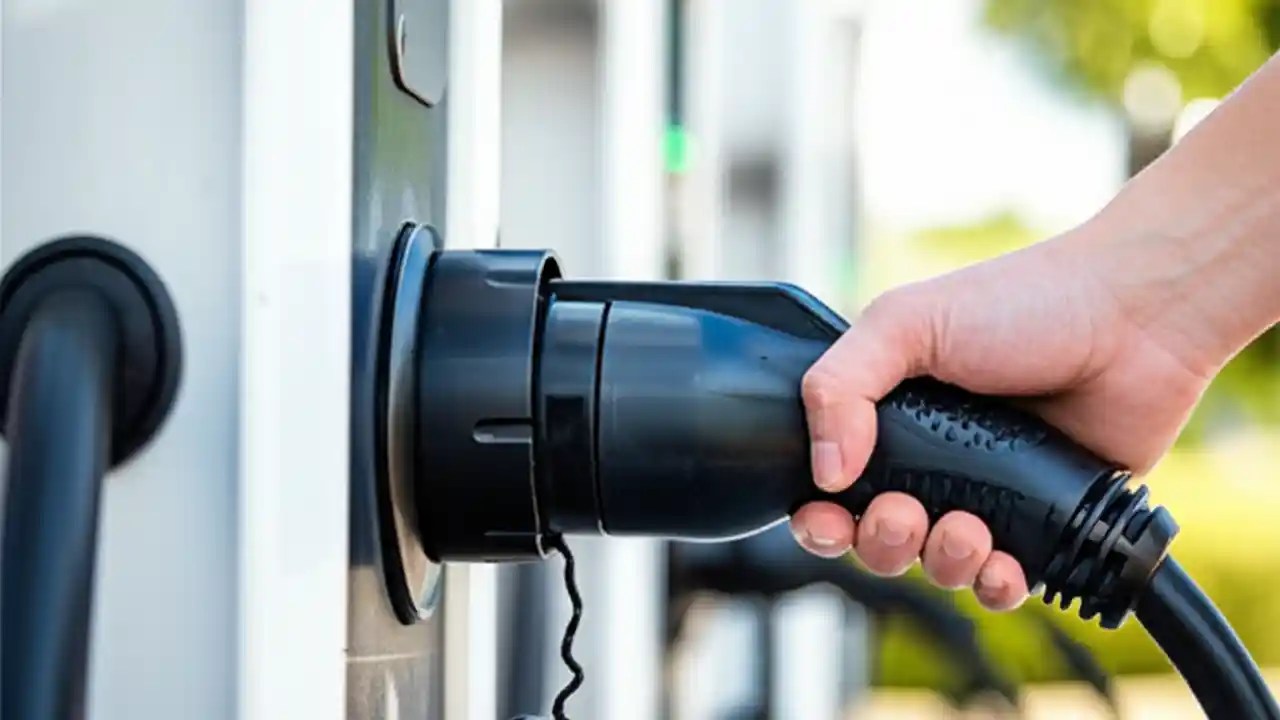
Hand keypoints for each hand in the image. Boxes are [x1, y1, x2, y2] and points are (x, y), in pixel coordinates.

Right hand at [790, 230, 1217, 610]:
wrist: (1131, 320)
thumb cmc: (1019, 304)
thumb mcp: (904, 323)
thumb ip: (841, 385)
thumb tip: (824, 472)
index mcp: (887, 418)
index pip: (829, 488)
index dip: (818, 517)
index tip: (827, 516)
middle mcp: (931, 462)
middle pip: (877, 541)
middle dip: (881, 542)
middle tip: (904, 513)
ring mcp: (986, 495)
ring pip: (937, 566)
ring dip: (943, 561)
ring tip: (969, 528)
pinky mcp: (1041, 524)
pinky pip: (1003, 581)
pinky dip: (996, 586)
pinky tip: (1003, 565)